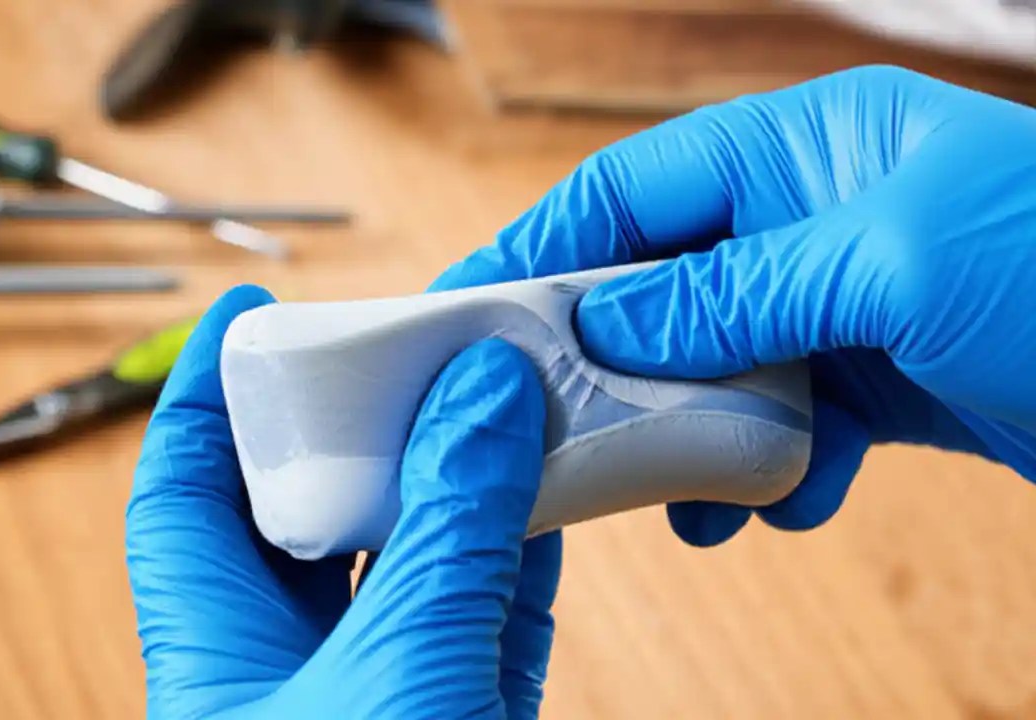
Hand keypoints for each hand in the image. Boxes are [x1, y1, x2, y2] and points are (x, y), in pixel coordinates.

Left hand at [126, 285, 561, 719]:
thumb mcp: (402, 669)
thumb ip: (447, 533)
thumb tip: (484, 392)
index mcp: (222, 658)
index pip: (183, 497)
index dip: (202, 398)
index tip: (245, 314)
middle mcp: (292, 672)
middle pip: (307, 511)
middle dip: (357, 424)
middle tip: (407, 347)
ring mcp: (382, 696)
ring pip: (408, 564)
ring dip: (457, 484)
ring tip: (498, 398)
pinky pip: (486, 620)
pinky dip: (519, 558)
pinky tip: (553, 497)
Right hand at [432, 65, 1035, 546]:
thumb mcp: (889, 265)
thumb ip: (736, 289)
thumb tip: (609, 318)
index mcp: (806, 149)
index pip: (632, 190)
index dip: (543, 246)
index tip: (470, 306)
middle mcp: (815, 216)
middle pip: (662, 286)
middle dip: (608, 361)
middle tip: (551, 426)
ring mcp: (847, 299)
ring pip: (715, 365)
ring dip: (687, 434)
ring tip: (674, 499)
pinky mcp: (883, 375)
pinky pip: (787, 421)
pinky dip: (770, 469)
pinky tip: (779, 505)